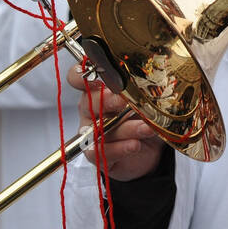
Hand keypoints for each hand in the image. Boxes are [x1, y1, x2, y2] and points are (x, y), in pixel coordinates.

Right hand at [68, 64, 166, 180]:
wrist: (149, 150)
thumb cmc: (143, 118)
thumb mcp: (145, 100)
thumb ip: (141, 89)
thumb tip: (149, 80)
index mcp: (98, 90)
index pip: (78, 78)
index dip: (80, 75)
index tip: (100, 74)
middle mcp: (91, 109)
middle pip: (89, 102)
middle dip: (110, 100)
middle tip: (128, 102)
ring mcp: (90, 133)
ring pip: (100, 128)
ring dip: (127, 128)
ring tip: (147, 128)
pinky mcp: (95, 154)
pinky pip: (100, 151)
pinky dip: (120, 148)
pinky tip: (135, 145)